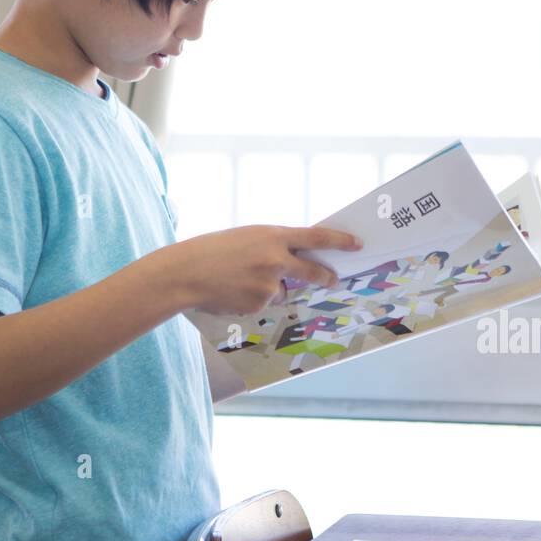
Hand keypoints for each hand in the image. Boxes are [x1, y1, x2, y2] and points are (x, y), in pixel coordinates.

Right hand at [177, 224, 363, 317]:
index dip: (340, 240)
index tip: (356, 243)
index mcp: (272, 236)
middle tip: (334, 279)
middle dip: (326, 277)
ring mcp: (269, 284)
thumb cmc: (212, 251)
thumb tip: (295, 265)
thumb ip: (273, 247)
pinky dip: (253, 299)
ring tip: (239, 279)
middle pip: (313, 271)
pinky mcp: (259, 304)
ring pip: (283, 290)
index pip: (316, 237)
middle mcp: (276, 260)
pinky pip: (266, 303)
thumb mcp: (246, 238)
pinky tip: (232, 292)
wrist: (185, 274)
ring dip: (270, 288)